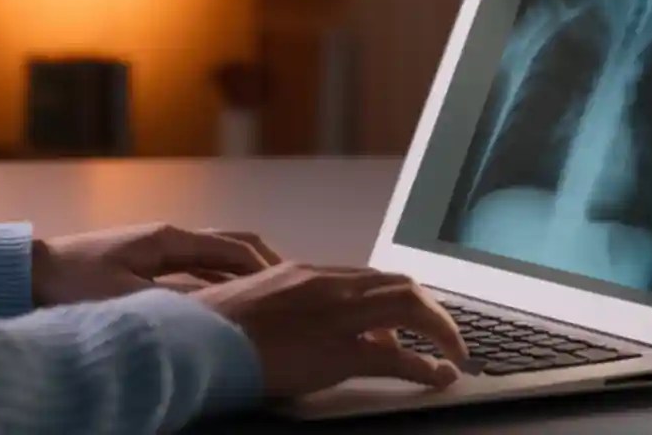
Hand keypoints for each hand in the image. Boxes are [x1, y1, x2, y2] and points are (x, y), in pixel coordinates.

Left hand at [32, 223, 281, 306]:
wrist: (29, 271)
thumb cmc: (73, 285)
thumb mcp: (128, 298)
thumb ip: (178, 302)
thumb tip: (222, 307)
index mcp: (170, 240)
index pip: (235, 249)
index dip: (268, 267)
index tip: (294, 285)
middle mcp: (169, 237)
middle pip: (232, 244)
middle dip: (265, 264)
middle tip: (292, 288)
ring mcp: (159, 247)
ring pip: (216, 256)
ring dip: (244, 273)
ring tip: (269, 296)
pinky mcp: (147, 260)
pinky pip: (198, 267)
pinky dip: (221, 279)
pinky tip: (229, 301)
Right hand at [194, 263, 467, 396]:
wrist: (197, 339)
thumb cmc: (215, 328)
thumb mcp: (256, 303)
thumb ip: (288, 307)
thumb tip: (302, 324)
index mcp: (309, 274)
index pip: (371, 277)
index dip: (399, 298)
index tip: (409, 321)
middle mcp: (329, 287)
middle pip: (401, 285)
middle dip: (432, 310)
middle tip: (446, 335)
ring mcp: (336, 317)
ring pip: (410, 310)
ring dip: (441, 331)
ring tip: (455, 353)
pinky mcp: (337, 353)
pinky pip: (396, 359)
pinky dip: (425, 368)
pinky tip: (438, 377)